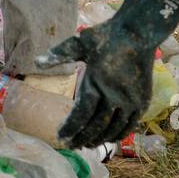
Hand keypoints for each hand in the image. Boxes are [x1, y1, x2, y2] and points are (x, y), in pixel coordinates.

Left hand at [37, 20, 154, 147]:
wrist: (139, 31)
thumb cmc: (106, 36)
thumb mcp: (80, 42)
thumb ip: (59, 54)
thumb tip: (36, 62)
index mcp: (96, 83)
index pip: (81, 114)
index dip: (70, 128)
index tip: (61, 137)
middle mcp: (115, 96)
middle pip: (96, 126)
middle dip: (82, 138)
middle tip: (71, 146)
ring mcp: (131, 101)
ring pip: (113, 129)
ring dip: (99, 139)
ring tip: (87, 145)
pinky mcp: (142, 101)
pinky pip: (130, 125)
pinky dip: (119, 135)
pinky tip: (109, 139)